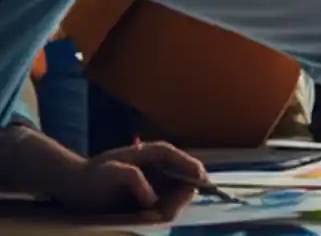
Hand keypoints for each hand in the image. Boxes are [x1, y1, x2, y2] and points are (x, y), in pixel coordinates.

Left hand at [52, 142, 203, 219]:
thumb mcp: (109, 172)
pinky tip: (140, 217)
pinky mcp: (156, 192)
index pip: (192, 167)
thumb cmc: (91, 175)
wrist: (75, 185)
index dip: (195, 185)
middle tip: (151, 216)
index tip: (179, 205)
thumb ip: (133, 179)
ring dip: (166, 211)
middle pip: (189, 187)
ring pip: (180, 200)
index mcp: (161, 153)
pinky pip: (168, 206)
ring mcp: (162, 179)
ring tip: (141, 216)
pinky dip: (158, 215)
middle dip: (175, 204)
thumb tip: (153, 199)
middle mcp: (166, 164)